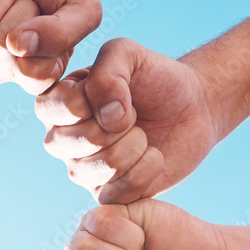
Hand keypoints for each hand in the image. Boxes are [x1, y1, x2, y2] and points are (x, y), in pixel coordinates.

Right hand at [36, 39, 223, 202]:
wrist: (193, 108)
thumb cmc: (155, 79)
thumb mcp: (129, 55)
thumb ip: (107, 72)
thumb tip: (108, 118)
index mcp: (56, 104)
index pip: (56, 107)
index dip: (97, 99)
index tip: (120, 89)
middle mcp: (60, 139)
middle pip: (76, 141)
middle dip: (119, 125)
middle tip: (134, 116)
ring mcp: (80, 169)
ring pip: (100, 167)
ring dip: (136, 146)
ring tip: (143, 136)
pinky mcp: (105, 194)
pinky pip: (118, 192)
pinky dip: (146, 171)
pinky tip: (152, 157)